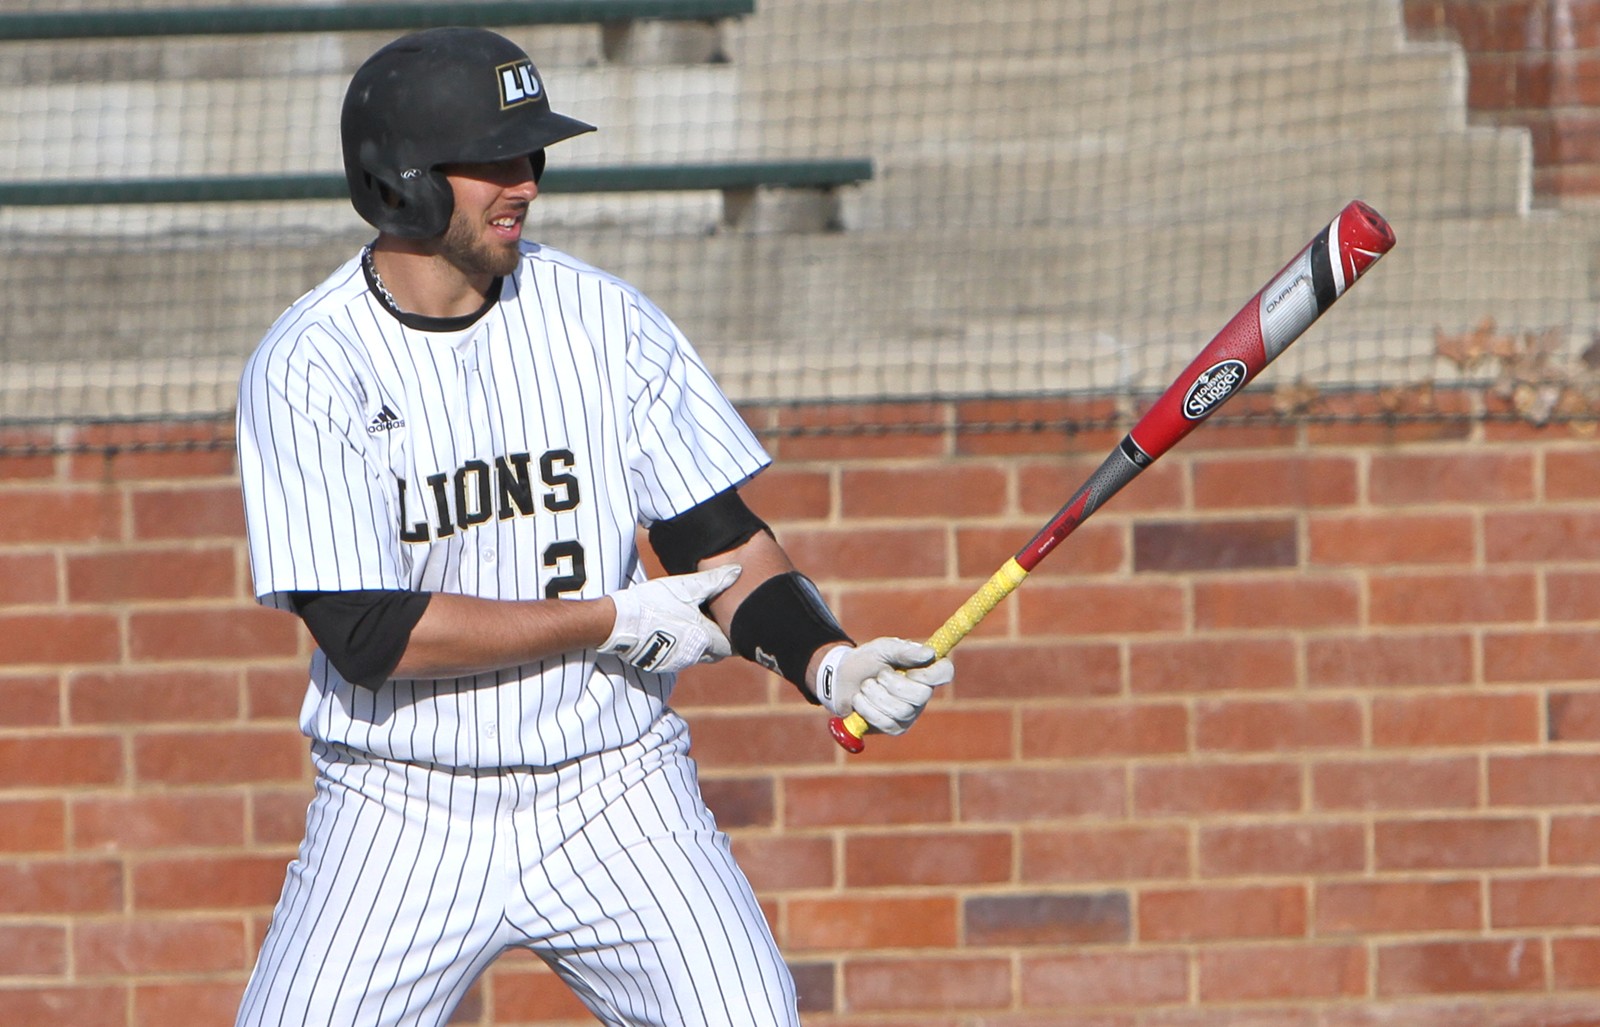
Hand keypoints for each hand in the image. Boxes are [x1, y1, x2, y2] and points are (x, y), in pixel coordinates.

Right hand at [600, 565, 740, 673]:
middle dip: (720, 642)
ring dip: (701, 645)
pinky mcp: (660, 665)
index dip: (735, 636)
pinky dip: (684, 649)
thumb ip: (713, 581)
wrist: (618, 623)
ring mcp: (676, 662)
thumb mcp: (685, 588)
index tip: (736, 626)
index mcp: (703, 638)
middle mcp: (693, 655)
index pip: (731, 646)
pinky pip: (680, 659)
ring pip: (698, 657)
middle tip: (718, 624)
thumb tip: (737, 571)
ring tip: (696, 625)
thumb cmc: (652, 604)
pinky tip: (676, 633)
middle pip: (717, 654)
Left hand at [815, 637, 953, 734]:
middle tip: (879, 676)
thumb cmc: (866, 661)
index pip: (945, 672)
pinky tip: (860, 700)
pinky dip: (866, 708)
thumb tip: (929, 654)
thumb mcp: (882, 649)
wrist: (839, 679)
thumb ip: (904, 650)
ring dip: (875, 694)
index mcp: (923, 671)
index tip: (911, 671)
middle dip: (892, 684)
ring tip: (866, 686)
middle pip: (921, 695)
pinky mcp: (894, 728)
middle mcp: (921, 694)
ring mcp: (909, 713)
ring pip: (901, 710)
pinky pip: (885, 722)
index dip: (932, 674)